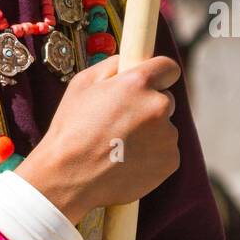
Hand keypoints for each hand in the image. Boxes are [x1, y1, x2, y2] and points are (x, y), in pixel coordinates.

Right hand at [16, 53, 181, 223]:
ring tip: (119, 144)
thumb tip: (129, 62)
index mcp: (138, 83)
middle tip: (122, 119)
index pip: (169, 68)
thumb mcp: (83, 83)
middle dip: (148, 105)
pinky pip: (165, 151)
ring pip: (164, 127)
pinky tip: (126, 160)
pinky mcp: (170, 162)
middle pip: (165, 98)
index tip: (152, 80)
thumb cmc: (72, 129)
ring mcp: (167, 137)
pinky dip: (151, 154)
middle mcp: (158, 107)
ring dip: (150, 132)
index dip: (159, 73)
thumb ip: (112, 66)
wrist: (70, 177)